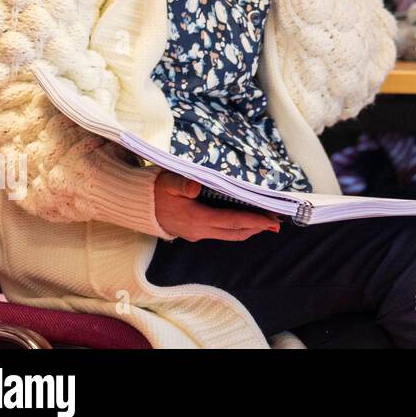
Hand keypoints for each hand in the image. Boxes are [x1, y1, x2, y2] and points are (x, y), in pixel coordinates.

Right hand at [153, 171, 281, 241]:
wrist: (137, 206)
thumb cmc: (155, 190)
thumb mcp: (167, 181)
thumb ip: (182, 183)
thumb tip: (195, 187)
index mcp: (196, 218)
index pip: (231, 221)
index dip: (253, 221)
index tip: (271, 220)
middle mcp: (199, 230)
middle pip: (235, 232)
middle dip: (257, 227)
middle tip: (278, 221)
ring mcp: (197, 234)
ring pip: (229, 235)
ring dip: (249, 230)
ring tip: (268, 223)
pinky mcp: (195, 233)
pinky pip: (221, 233)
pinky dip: (237, 228)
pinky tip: (246, 221)